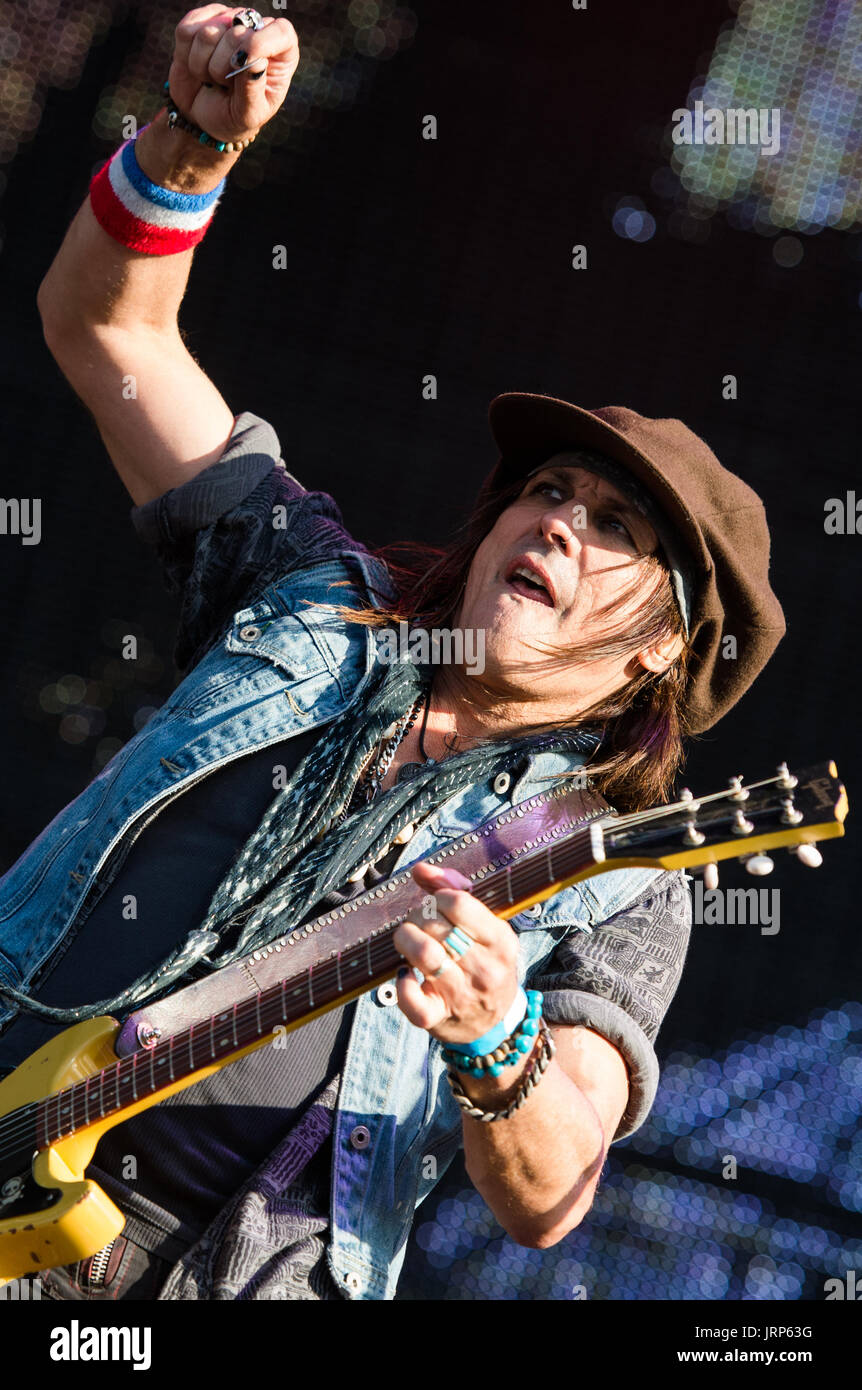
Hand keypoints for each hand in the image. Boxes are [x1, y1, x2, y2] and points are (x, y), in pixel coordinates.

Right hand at [169, 6, 299, 141]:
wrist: (203, 119)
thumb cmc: (234, 118)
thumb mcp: (248, 114)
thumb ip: (253, 88)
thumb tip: (255, 59)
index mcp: (281, 54)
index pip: (281, 31)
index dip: (260, 43)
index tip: (242, 63)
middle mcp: (256, 30)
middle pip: (236, 32)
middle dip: (223, 67)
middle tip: (225, 85)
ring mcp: (228, 21)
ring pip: (208, 33)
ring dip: (203, 66)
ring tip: (212, 79)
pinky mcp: (200, 21)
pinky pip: (186, 30)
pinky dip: (186, 55)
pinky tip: (197, 66)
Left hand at [393, 862, 521, 1046]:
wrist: (497, 1022)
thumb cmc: (486, 964)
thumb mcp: (486, 928)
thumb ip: (455, 890)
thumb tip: (421, 869)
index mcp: (500, 940)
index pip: (460, 904)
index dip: (438, 896)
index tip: (435, 903)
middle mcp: (484, 968)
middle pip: (436, 926)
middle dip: (417, 916)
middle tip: (418, 922)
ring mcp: (461, 995)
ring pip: (423, 954)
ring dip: (405, 939)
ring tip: (407, 940)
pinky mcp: (438, 1017)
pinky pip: (412, 1000)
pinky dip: (401, 983)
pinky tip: (405, 974)